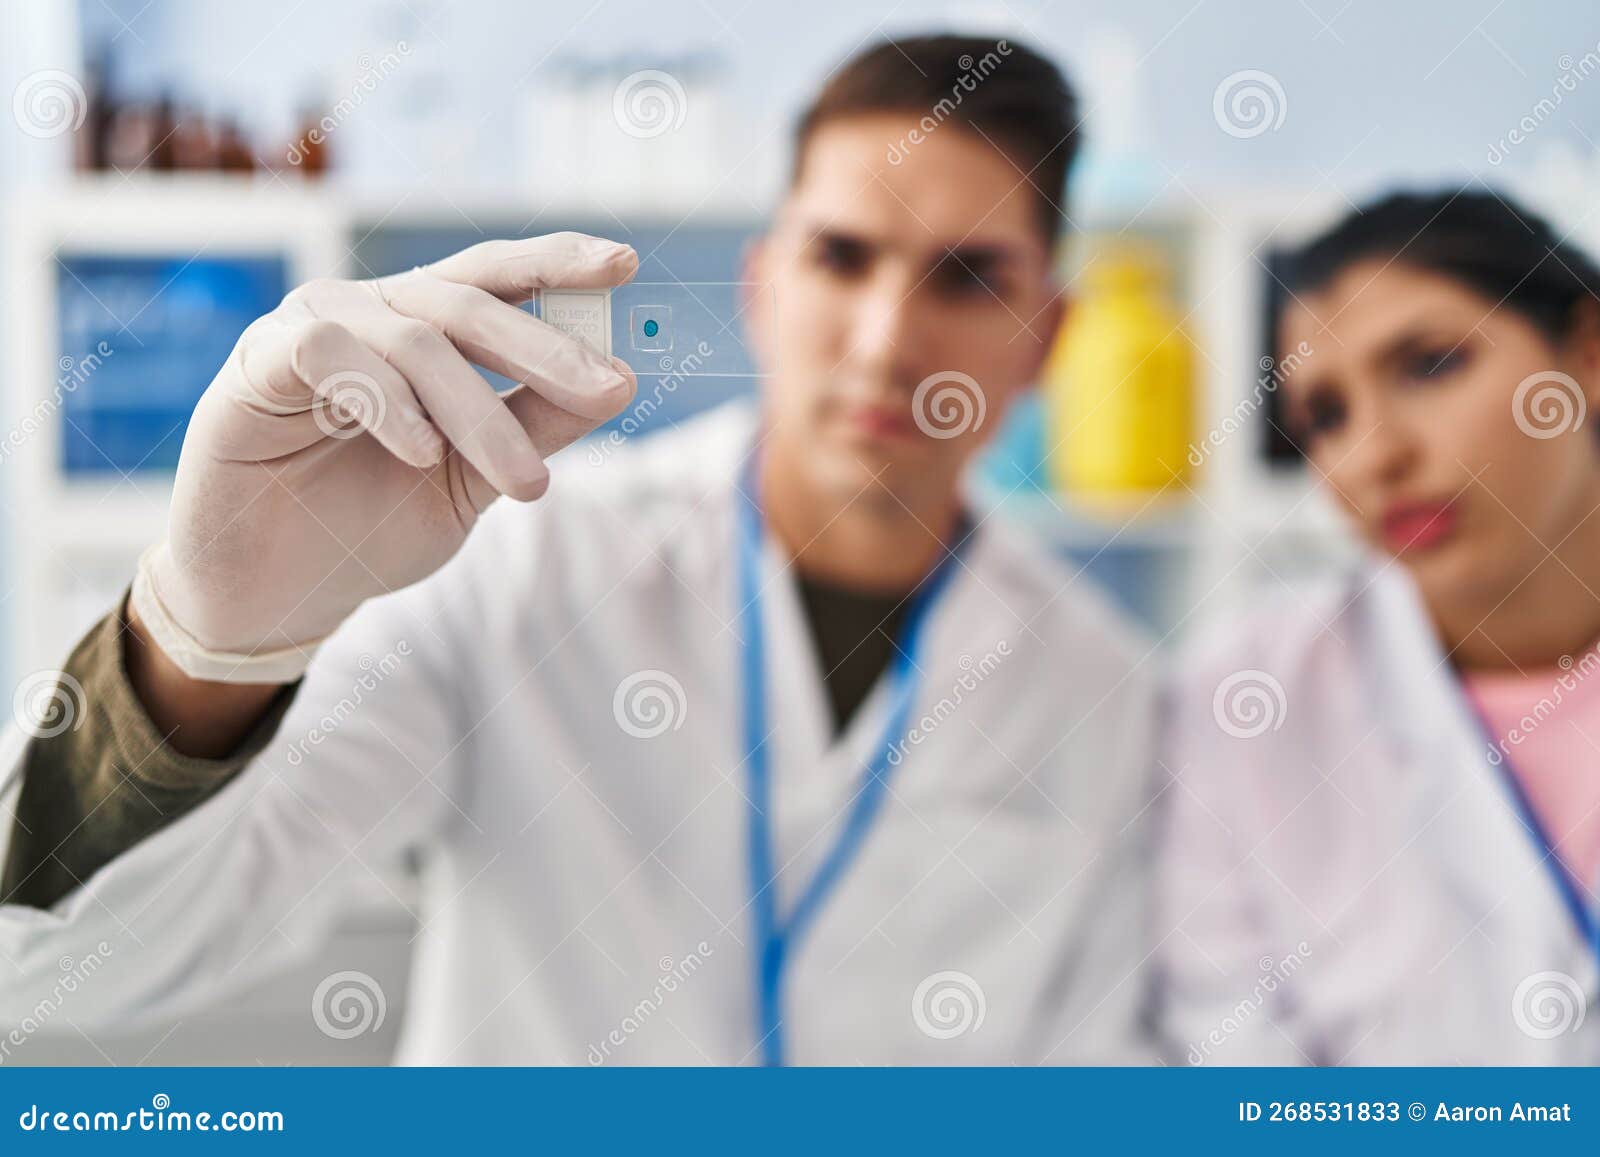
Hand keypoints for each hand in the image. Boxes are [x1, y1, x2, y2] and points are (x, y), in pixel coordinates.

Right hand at [133, 232, 636, 681]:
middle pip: (468, 304)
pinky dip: (389, 403)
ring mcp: (311, 327)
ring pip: (415, 340)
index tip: (625, 265)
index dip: (556, 264)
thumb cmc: (372, 523)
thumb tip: (621, 383)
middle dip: (546, 347)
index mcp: (422, 325)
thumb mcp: (475, 478)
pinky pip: (333, 356)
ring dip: (481, 413)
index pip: (496, 277)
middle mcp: (370, 310)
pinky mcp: (258, 361)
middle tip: (607, 391)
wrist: (279, 591)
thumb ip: (536, 426)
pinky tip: (424, 453)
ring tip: (527, 484)